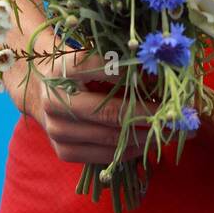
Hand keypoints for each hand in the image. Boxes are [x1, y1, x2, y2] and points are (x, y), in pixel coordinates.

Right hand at [6, 47, 153, 166]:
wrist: (39, 91)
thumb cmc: (77, 69)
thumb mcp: (91, 56)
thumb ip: (118, 61)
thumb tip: (161, 69)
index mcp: (63, 69)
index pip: (103, 69)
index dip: (134, 73)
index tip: (161, 76)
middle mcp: (55, 100)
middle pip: (110, 112)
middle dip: (147, 113)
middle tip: (174, 114)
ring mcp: (57, 129)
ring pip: (109, 138)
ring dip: (143, 135)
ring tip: (167, 129)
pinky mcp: (62, 151)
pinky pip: (102, 156)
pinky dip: (128, 151)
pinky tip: (146, 142)